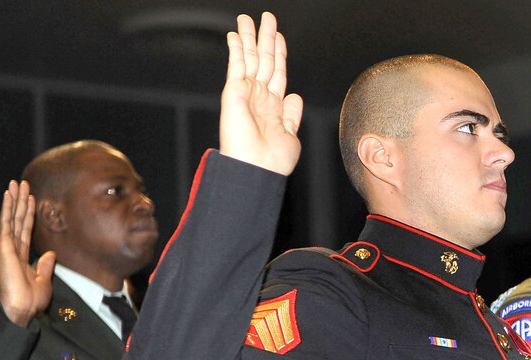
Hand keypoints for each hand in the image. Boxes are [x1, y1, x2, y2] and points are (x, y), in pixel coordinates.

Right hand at [0, 180, 54, 326]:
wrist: (21, 309)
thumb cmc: (30, 300)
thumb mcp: (43, 280)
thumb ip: (45, 266)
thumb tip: (51, 254)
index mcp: (21, 257)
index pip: (25, 230)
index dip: (28, 214)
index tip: (32, 199)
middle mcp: (12, 250)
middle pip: (17, 220)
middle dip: (20, 201)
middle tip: (22, 183)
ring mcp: (6, 247)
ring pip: (11, 218)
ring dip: (14, 200)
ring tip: (17, 183)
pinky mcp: (3, 247)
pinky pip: (6, 224)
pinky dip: (8, 208)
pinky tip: (9, 196)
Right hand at [220, 13, 303, 175]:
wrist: (257, 170)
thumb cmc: (273, 161)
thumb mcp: (291, 135)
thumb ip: (292, 115)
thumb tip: (295, 97)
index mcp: (274, 107)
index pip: (278, 73)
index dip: (280, 54)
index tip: (280, 38)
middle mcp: (260, 97)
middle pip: (265, 60)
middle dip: (266, 39)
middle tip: (267, 18)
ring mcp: (247, 93)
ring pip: (251, 57)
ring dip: (250, 37)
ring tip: (250, 19)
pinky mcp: (235, 91)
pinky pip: (237, 64)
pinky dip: (237, 48)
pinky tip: (235, 35)